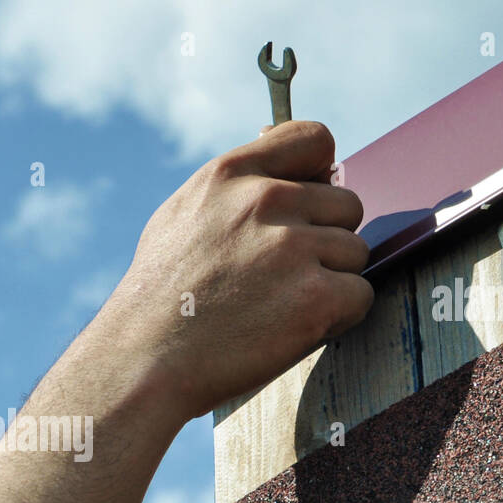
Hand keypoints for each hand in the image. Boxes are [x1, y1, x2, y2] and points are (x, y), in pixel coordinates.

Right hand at [102, 120, 372, 422]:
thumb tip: (279, 162)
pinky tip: (290, 329)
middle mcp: (265, 201)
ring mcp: (293, 248)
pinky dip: (336, 318)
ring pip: (354, 253)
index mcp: (230, 174)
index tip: (309, 204)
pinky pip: (360, 296)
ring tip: (276, 308)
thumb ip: (233, 188)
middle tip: (279, 279)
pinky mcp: (316, 297)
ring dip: (330, 283)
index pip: (314, 140)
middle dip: (324, 241)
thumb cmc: (158, 300)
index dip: (321, 173)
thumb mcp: (179, 218)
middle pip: (345, 206)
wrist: (142, 363)